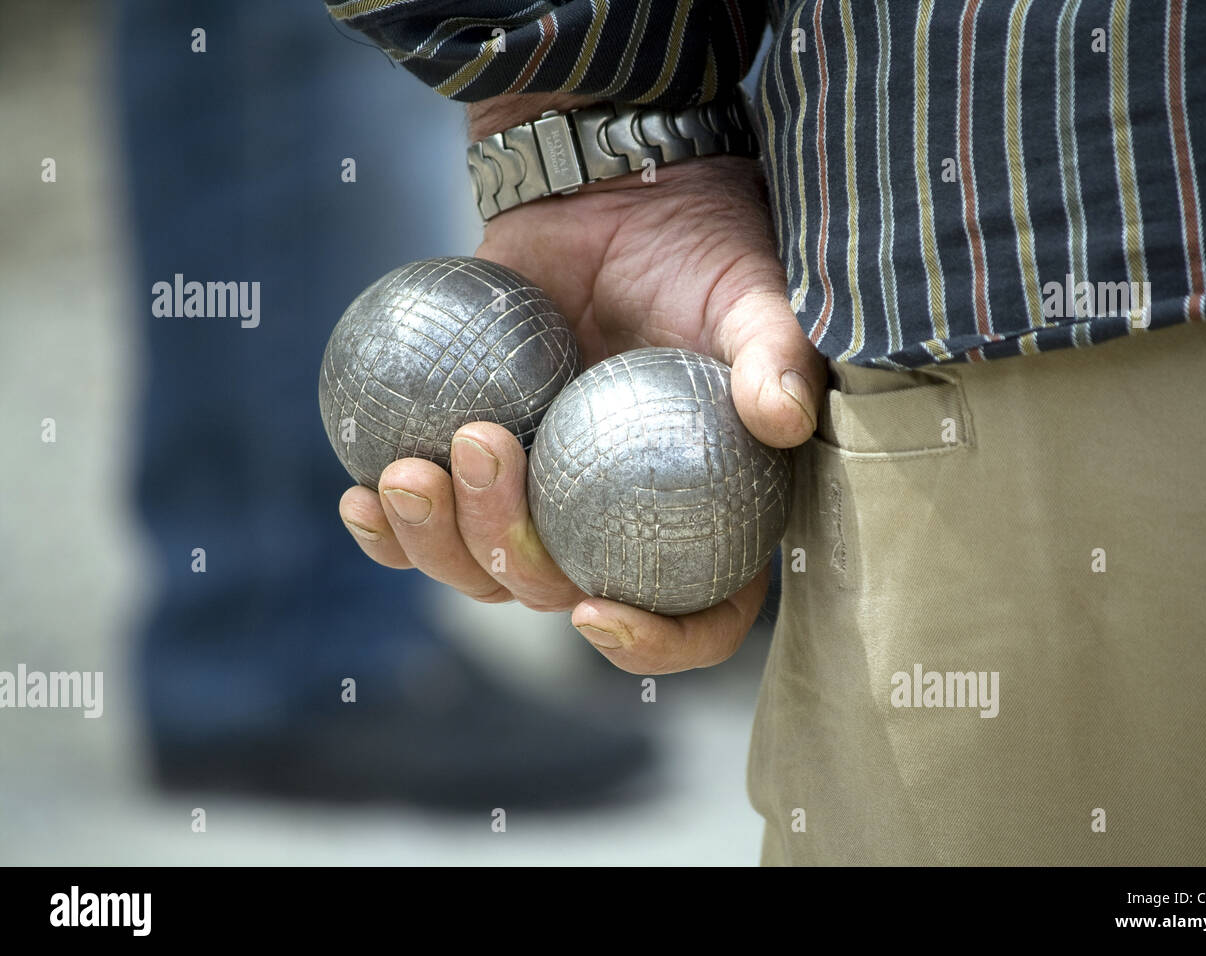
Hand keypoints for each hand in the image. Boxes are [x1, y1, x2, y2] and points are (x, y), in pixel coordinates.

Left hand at [339, 95, 823, 673]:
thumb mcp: (754, 296)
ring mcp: (545, 504)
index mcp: (704, 520)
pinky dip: (384, 528)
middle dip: (509, 550)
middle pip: (562, 596)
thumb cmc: (702, 254)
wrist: (618, 201)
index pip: (699, 619)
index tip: (596, 612)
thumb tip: (782, 419)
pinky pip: (422, 527)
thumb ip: (775, 355)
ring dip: (435, 543)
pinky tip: (357, 495)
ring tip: (404, 470)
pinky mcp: (479, 469)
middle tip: (483, 443)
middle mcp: (620, 531)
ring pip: (482, 573)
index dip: (655, 643)